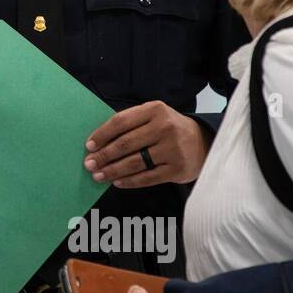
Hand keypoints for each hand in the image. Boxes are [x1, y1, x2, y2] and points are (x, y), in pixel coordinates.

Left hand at [84, 100, 206, 186]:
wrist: (203, 143)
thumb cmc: (168, 129)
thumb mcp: (153, 117)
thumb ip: (130, 124)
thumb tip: (98, 143)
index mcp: (154, 110)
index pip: (120, 122)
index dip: (101, 135)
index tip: (88, 146)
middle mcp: (164, 127)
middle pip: (125, 144)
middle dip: (103, 156)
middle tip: (89, 164)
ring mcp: (172, 149)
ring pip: (134, 162)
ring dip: (112, 170)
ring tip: (98, 175)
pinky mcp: (177, 169)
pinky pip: (147, 178)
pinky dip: (129, 181)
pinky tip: (117, 182)